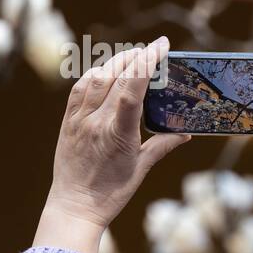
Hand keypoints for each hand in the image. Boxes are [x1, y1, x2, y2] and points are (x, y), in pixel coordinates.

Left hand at [34, 36, 189, 252]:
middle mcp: (96, 122)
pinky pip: (79, 89)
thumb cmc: (110, 193)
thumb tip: (186, 133)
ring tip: (133, 55)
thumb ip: (162, 145)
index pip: (133, 89)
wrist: (74, 207)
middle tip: (153, 48)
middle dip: (137, 56)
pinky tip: (105, 70)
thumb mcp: (141, 169)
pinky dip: (94, 74)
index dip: (147, 62)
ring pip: (96, 78)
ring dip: (116, 61)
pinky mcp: (67, 122)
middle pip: (116, 77)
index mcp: (119, 134)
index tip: (161, 45)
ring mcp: (79, 120)